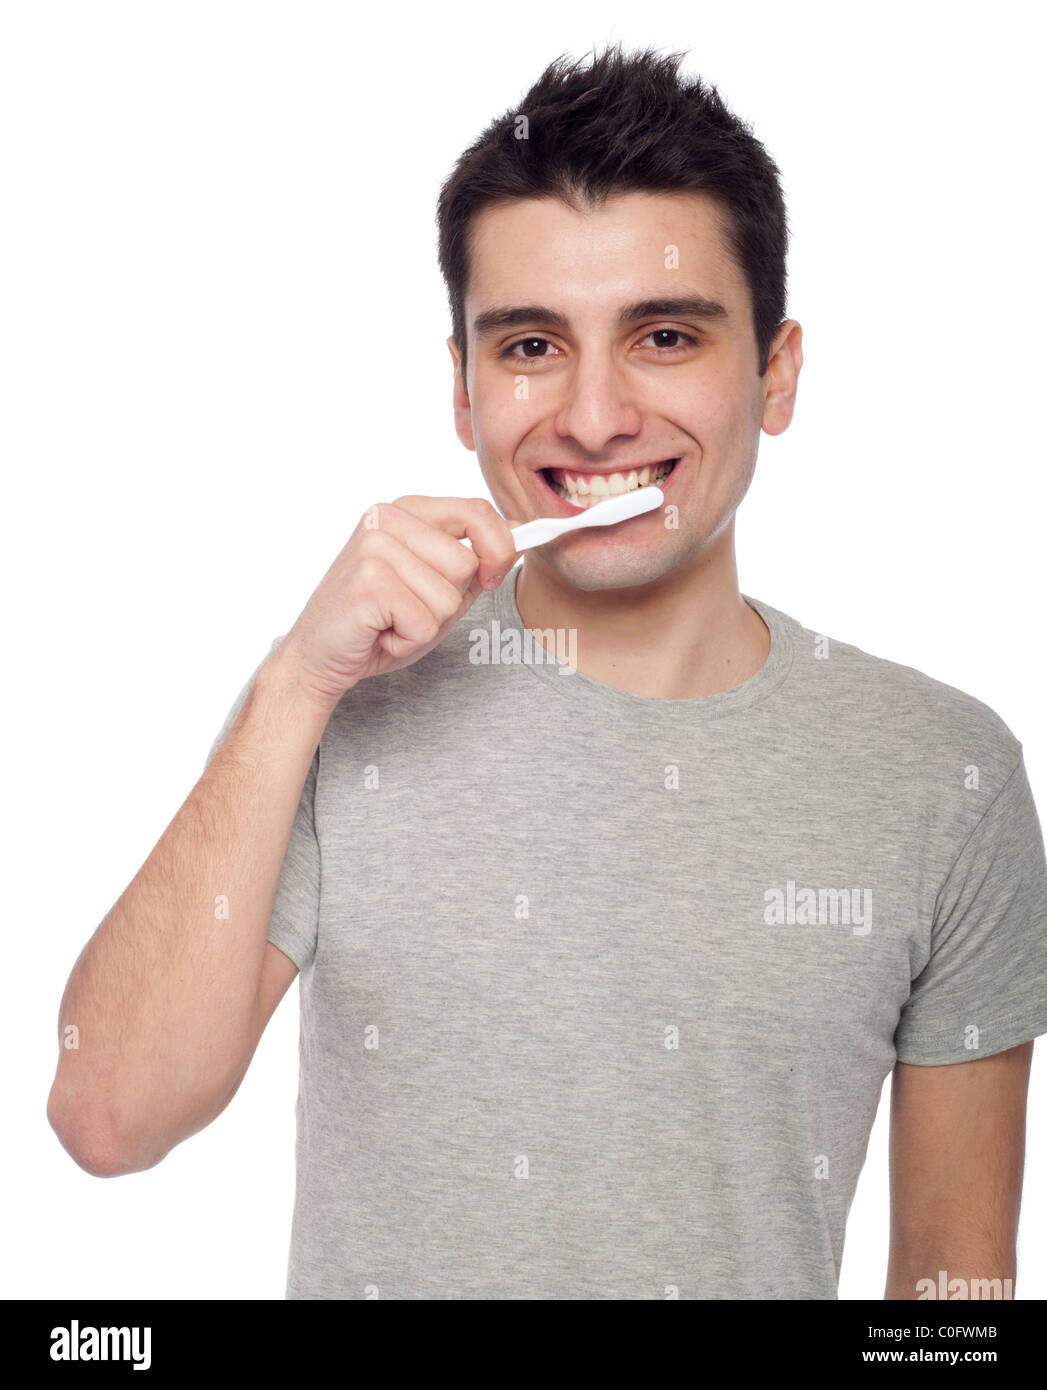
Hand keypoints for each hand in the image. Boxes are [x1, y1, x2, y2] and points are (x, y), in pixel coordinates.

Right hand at [269, 496, 519, 708]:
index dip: (500, 549)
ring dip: (426, 625)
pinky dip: (408, 640)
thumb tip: (523, 533)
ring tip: (390, 621)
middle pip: (467, 563)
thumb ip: (475, 561)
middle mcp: (387, 517)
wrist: (318, 657)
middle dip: (448, 602)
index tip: (491, 578)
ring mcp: (374, 545)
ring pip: (449, 597)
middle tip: (405, 609)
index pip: (478, 511)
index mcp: (406, 509)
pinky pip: (425, 621)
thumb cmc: (379, 623)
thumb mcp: (436, 587)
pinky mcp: (368, 580)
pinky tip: (379, 633)